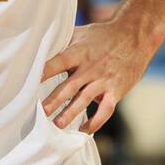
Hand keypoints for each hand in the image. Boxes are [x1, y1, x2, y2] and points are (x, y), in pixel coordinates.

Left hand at [41, 19, 152, 133]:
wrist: (135, 37)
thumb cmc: (103, 35)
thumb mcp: (80, 33)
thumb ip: (62, 44)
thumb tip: (37, 47)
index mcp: (78, 53)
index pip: (58, 63)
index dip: (44, 72)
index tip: (29, 83)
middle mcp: (90, 67)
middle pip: (69, 86)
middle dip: (54, 100)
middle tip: (40, 112)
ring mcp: (103, 80)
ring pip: (84, 99)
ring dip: (71, 113)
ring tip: (57, 124)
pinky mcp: (116, 91)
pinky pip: (106, 109)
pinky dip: (96, 122)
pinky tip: (84, 131)